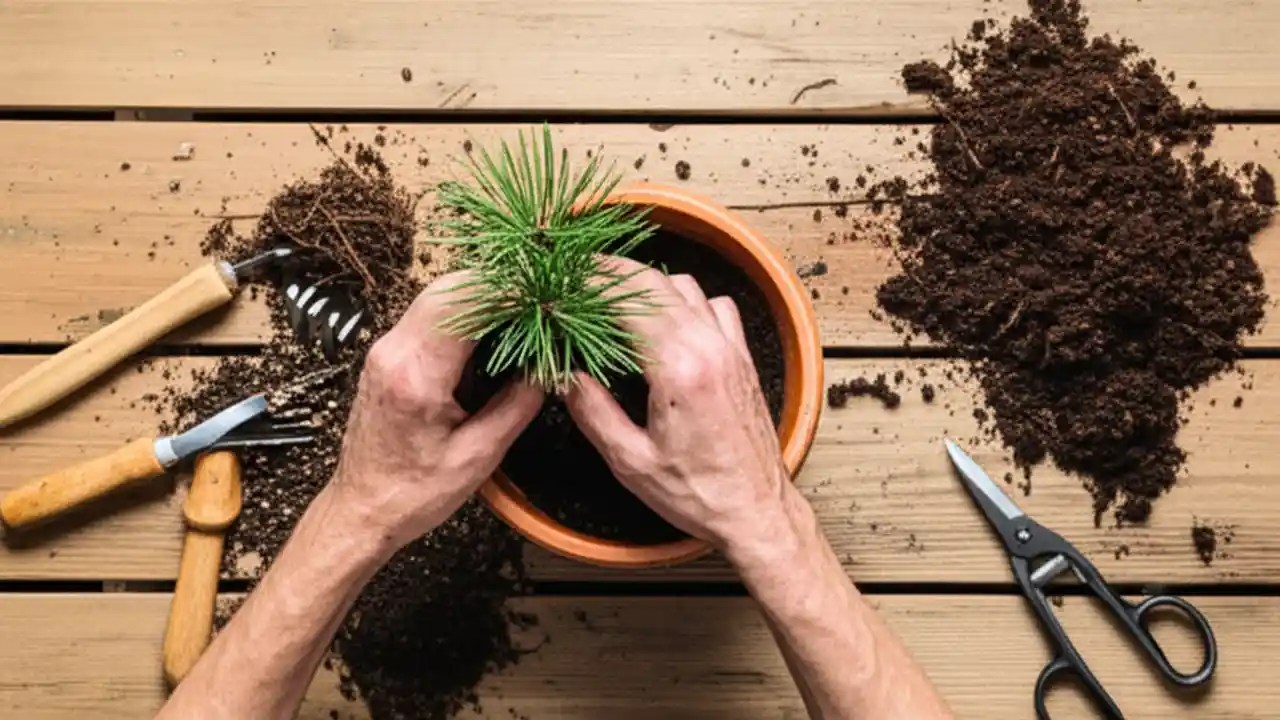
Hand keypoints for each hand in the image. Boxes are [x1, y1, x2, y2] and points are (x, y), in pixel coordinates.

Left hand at [331, 272, 543, 549]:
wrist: (360, 510)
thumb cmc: (414, 494)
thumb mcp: (479, 456)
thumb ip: (518, 404)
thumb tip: (550, 366)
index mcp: (417, 375)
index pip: (466, 304)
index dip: (510, 293)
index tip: (546, 297)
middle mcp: (394, 351)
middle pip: (449, 287)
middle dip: (499, 285)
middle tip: (541, 299)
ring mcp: (386, 349)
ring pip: (438, 295)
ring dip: (481, 295)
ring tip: (523, 312)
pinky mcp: (388, 355)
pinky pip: (429, 315)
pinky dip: (464, 311)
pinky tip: (492, 329)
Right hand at [565, 258, 793, 551]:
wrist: (757, 512)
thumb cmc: (700, 494)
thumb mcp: (630, 461)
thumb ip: (592, 411)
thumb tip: (562, 374)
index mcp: (679, 370)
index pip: (627, 300)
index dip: (590, 284)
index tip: (563, 281)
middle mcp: (710, 348)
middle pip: (654, 282)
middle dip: (611, 272)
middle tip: (578, 275)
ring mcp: (730, 348)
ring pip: (685, 286)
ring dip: (646, 283)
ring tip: (612, 296)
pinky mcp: (742, 357)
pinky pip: (714, 305)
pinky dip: (684, 300)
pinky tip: (664, 319)